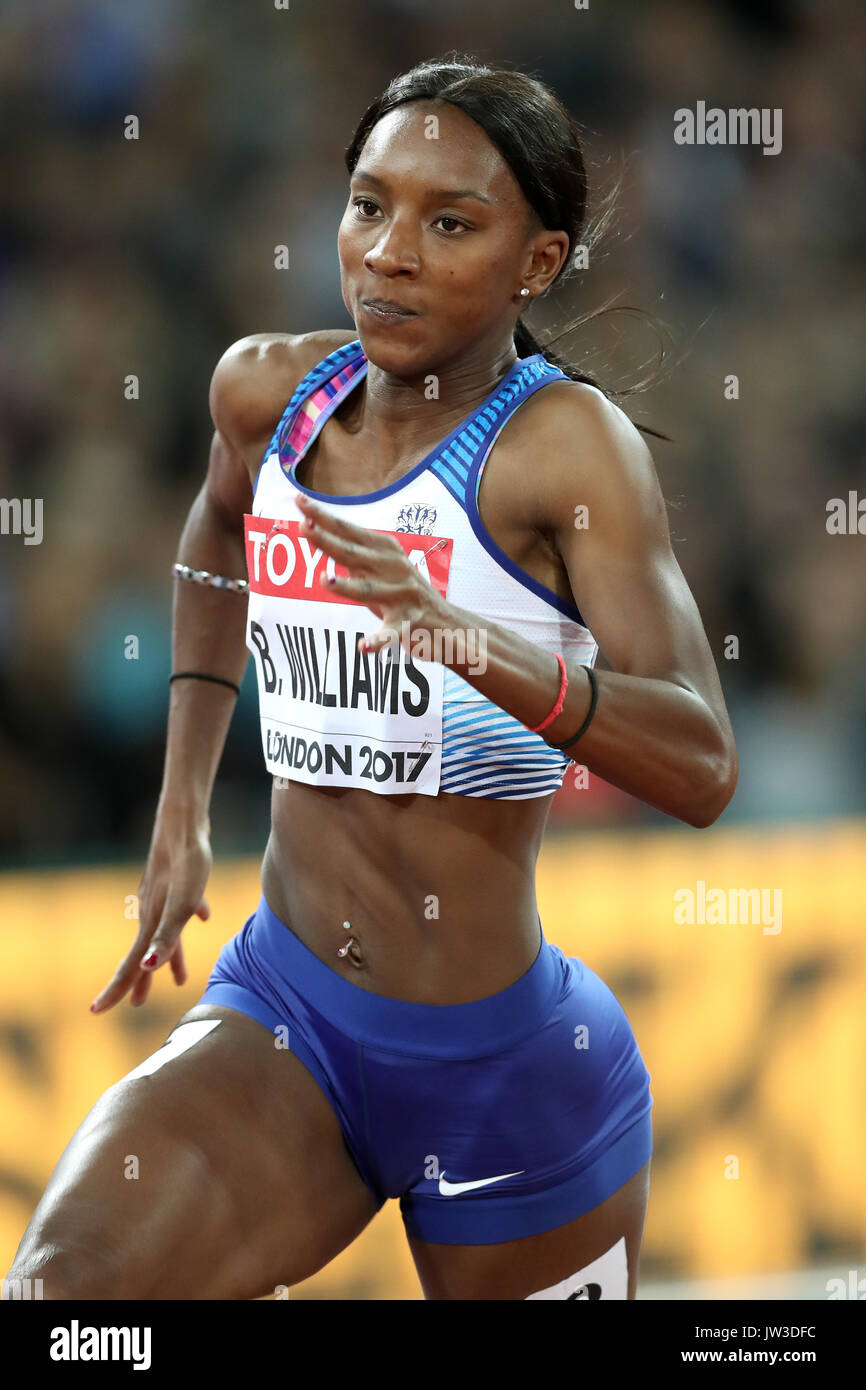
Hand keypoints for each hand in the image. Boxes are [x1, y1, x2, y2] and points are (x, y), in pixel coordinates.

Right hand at [90, 814, 212, 1013]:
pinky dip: (187, 920)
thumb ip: (168, 936)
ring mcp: (160, 896)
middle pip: (144, 954)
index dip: (117, 990)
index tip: (96, 1012)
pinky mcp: (173, 881)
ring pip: (164, 935)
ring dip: (170, 958)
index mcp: (150, 921)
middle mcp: (150, 911)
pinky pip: (179, 909)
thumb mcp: (182, 903)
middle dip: (141, 981)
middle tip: (136, 1004)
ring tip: (179, 979)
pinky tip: (204, 915)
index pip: (130, 964)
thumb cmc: (187, 861)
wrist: (185, 820)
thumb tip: (147, 967)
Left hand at [295, 494, 452, 656]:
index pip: (349, 530)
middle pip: (353, 554)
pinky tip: (364, 648)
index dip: (324, 517)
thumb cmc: (405, 593)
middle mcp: (394, 568)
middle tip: (303, 527)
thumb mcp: (381, 566)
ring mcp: (402, 596)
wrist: (449, 623)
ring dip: (349, 586)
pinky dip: (378, 641)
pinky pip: (391, 634)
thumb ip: (354, 554)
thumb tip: (317, 532)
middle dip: (328, 541)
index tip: (299, 501)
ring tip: (326, 581)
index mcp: (386, 550)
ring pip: (369, 591)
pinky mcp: (409, 624)